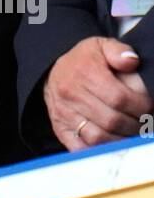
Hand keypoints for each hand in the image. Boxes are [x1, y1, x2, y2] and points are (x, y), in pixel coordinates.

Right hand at [44, 36, 152, 150]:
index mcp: (85, 73)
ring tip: (132, 133)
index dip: (140, 106)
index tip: (148, 107)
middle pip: (111, 120)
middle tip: (145, 122)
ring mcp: (65, 114)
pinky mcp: (61, 129)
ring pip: (98, 138)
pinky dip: (99, 152)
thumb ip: (118, 51)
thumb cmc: (83, 61)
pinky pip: (81, 148)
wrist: (52, 72)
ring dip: (121, 140)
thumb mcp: (100, 46)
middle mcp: (72, 95)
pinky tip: (114, 145)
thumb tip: (132, 61)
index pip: (119, 97)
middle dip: (135, 125)